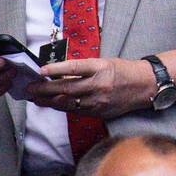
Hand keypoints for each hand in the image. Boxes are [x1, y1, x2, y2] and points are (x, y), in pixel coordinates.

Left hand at [28, 57, 154, 119]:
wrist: (145, 86)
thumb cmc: (124, 71)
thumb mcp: (104, 63)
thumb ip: (83, 69)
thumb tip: (59, 73)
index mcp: (101, 67)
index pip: (74, 67)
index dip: (55, 69)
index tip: (40, 71)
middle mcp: (99, 84)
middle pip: (67, 87)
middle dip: (45, 89)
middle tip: (30, 88)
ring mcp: (99, 100)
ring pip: (68, 102)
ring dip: (49, 101)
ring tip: (36, 98)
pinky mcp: (99, 112)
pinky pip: (76, 110)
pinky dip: (63, 107)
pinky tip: (53, 104)